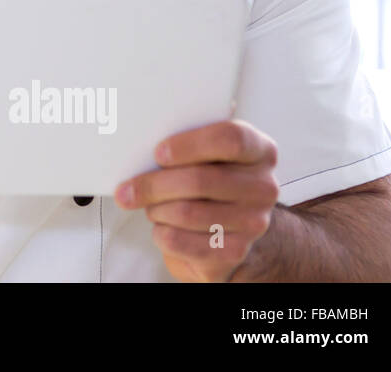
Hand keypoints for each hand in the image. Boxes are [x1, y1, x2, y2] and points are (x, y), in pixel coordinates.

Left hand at [114, 119, 278, 281]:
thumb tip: (134, 145)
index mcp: (259, 151)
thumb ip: (186, 145)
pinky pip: (181, 240)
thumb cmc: (210, 180)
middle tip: (127, 189)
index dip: (189, 145)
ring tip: (150, 206)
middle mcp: (263, 187)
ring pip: (187, 212)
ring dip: (156, 209)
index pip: (230, 139)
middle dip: (154, 184)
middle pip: (199, 180)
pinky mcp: (235, 251)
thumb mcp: (208, 155)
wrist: (231, 228)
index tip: (158, 152)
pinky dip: (160, 232)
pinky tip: (162, 225)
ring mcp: (253, 221)